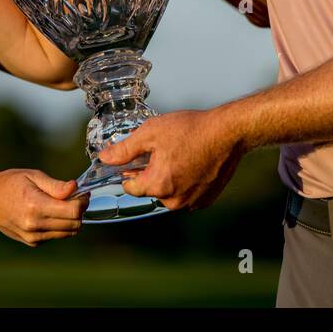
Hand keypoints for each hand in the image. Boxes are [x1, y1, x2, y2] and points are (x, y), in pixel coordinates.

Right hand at [0, 169, 87, 245]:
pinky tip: (50, 213)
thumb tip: (75, 188)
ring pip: (68, 233)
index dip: (83, 201)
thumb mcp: (32, 176)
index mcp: (36, 206)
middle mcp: (35, 225)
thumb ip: (55, 185)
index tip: (82, 193)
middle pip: (74, 224)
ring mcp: (33, 236)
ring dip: (71, 219)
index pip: (73, 211)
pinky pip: (56, 236)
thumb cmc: (10, 184)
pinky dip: (60, 226)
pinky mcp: (32, 242)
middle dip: (80, 210)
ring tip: (63, 204)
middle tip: (75, 197)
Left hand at [97, 109, 243, 211]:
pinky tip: (192, 163)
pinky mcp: (207, 200)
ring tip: (179, 155)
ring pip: (169, 193)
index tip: (137, 157)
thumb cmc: (190, 129)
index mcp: (158, 186)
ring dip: (169, 179)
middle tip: (163, 151)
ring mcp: (193, 202)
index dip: (130, 170)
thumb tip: (104, 158)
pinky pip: (187, 194)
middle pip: (151, 190)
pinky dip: (186, 182)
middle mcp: (175, 201)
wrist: (228, 133)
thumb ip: (125, 149)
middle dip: (152, 173)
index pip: (131, 186)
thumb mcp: (151, 132)